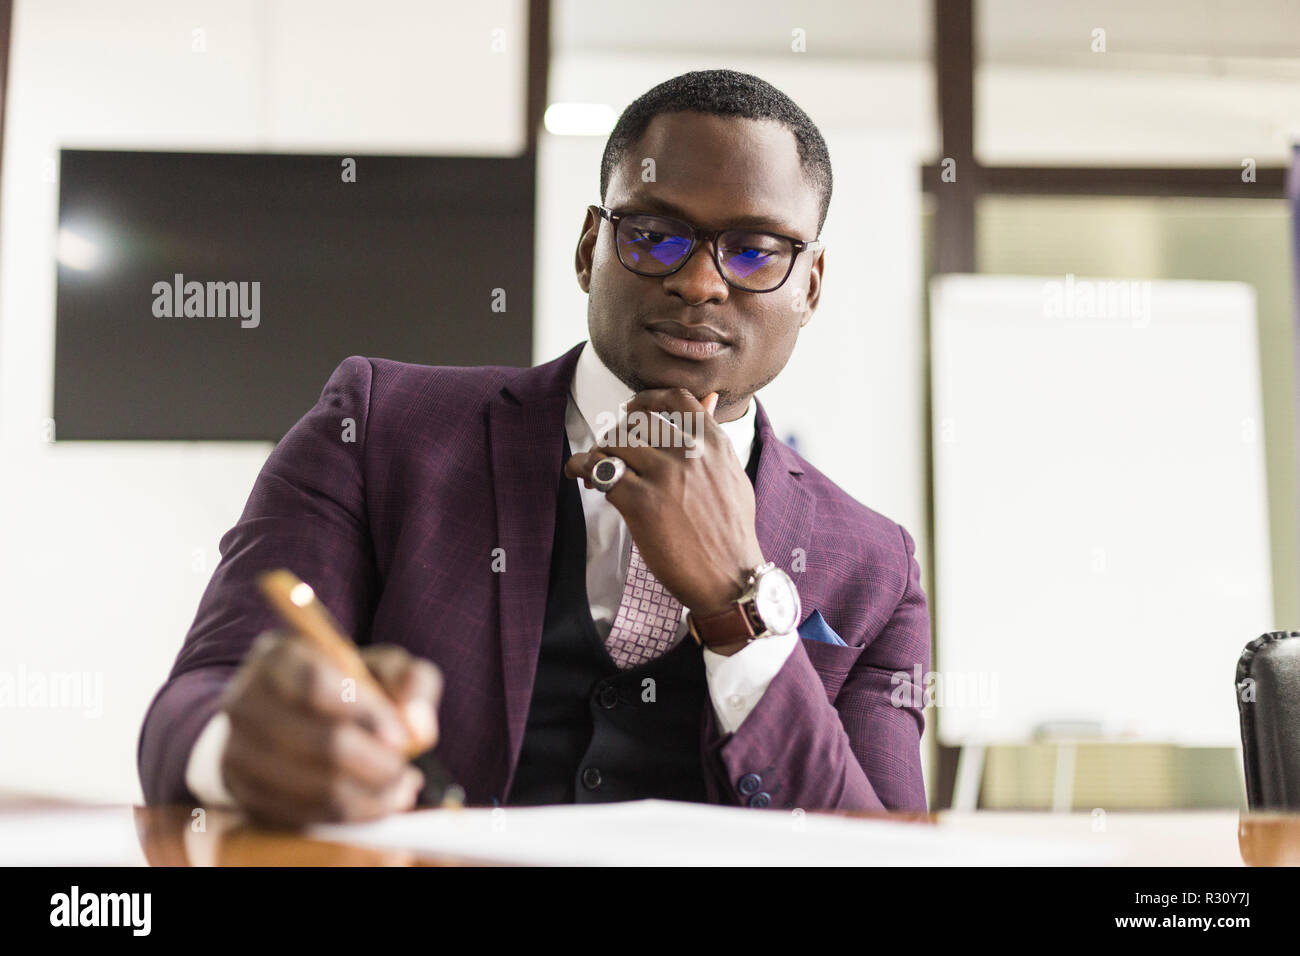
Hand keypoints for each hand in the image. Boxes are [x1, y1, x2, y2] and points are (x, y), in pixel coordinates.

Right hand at [218, 631, 441, 825]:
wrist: (285, 718)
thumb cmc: (344, 686)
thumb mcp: (381, 667)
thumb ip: (411, 682)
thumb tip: (418, 729)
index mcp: (278, 655)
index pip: (316, 685)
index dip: (365, 714)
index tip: (401, 738)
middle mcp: (245, 700)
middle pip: (321, 743)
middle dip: (377, 764)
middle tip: (406, 772)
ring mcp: (236, 749)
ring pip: (313, 786)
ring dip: (368, 796)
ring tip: (399, 789)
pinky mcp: (242, 792)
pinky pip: (302, 814)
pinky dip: (346, 815)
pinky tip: (374, 804)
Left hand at [564, 387, 765, 619]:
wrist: (731, 578)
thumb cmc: (732, 533)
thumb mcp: (734, 475)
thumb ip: (715, 438)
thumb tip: (710, 400)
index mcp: (714, 443)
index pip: (675, 398)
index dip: (647, 399)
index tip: (632, 409)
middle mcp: (689, 453)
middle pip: (636, 420)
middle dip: (616, 433)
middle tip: (611, 452)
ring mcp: (665, 476)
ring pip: (614, 441)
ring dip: (598, 451)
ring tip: (594, 468)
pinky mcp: (641, 503)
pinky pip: (599, 470)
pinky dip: (581, 468)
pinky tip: (579, 475)